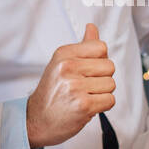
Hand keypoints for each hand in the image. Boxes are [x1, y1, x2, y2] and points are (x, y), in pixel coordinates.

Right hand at [26, 23, 116, 148]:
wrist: (36, 120)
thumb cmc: (52, 92)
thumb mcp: (62, 64)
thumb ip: (82, 46)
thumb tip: (92, 27)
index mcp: (64, 54)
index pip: (101, 47)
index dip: (100, 61)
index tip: (87, 71)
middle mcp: (68, 67)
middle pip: (109, 66)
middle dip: (102, 78)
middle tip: (85, 87)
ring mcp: (75, 86)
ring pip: (111, 84)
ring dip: (102, 93)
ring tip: (84, 97)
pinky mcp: (83, 105)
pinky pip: (110, 100)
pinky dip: (102, 105)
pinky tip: (87, 106)